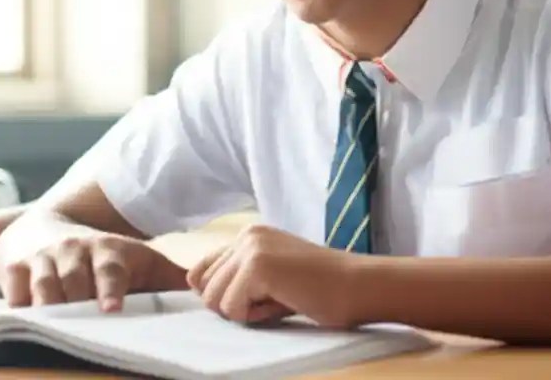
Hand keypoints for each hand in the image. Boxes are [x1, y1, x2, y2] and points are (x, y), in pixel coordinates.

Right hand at [0, 232, 187, 310]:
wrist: (42, 226)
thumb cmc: (100, 255)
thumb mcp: (136, 260)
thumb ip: (168, 278)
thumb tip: (207, 295)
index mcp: (108, 251)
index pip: (111, 269)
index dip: (110, 287)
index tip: (112, 308)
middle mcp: (74, 251)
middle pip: (74, 280)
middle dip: (77, 302)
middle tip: (83, 324)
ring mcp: (42, 259)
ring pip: (44, 286)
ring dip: (48, 305)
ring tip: (54, 326)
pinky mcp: (13, 267)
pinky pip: (13, 289)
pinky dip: (17, 304)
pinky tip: (22, 318)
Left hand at [187, 225, 355, 327]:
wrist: (358, 286)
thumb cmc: (320, 289)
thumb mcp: (270, 280)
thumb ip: (234, 278)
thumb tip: (192, 282)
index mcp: (248, 235)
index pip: (202, 271)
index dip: (224, 294)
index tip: (259, 297)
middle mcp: (246, 235)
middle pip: (205, 289)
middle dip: (236, 304)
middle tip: (276, 298)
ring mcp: (250, 248)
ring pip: (214, 300)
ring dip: (245, 312)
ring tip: (281, 299)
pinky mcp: (257, 265)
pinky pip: (231, 308)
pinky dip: (255, 316)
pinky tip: (283, 301)